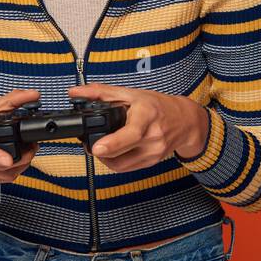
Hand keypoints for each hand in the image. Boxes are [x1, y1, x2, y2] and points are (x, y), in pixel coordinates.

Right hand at [0, 88, 41, 185]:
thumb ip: (12, 100)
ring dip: (21, 165)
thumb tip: (34, 94)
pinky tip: (17, 160)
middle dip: (22, 157)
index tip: (7, 160)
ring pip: (5, 175)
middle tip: (32, 146)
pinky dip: (14, 171)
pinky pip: (3, 180)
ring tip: (27, 151)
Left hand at [69, 84, 209, 172]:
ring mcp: (153, 153)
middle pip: (121, 154)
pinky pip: (126, 168)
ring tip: (103, 145)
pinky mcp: (151, 163)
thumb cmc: (159, 106)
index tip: (96, 147)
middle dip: (100, 150)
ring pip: (120, 165)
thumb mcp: (131, 94)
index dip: (112, 143)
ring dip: (105, 158)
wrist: (185, 122)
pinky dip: (115, 161)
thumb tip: (75, 92)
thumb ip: (101, 93)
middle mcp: (153, 138)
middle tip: (91, 142)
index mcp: (148, 116)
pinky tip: (115, 150)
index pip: (131, 133)